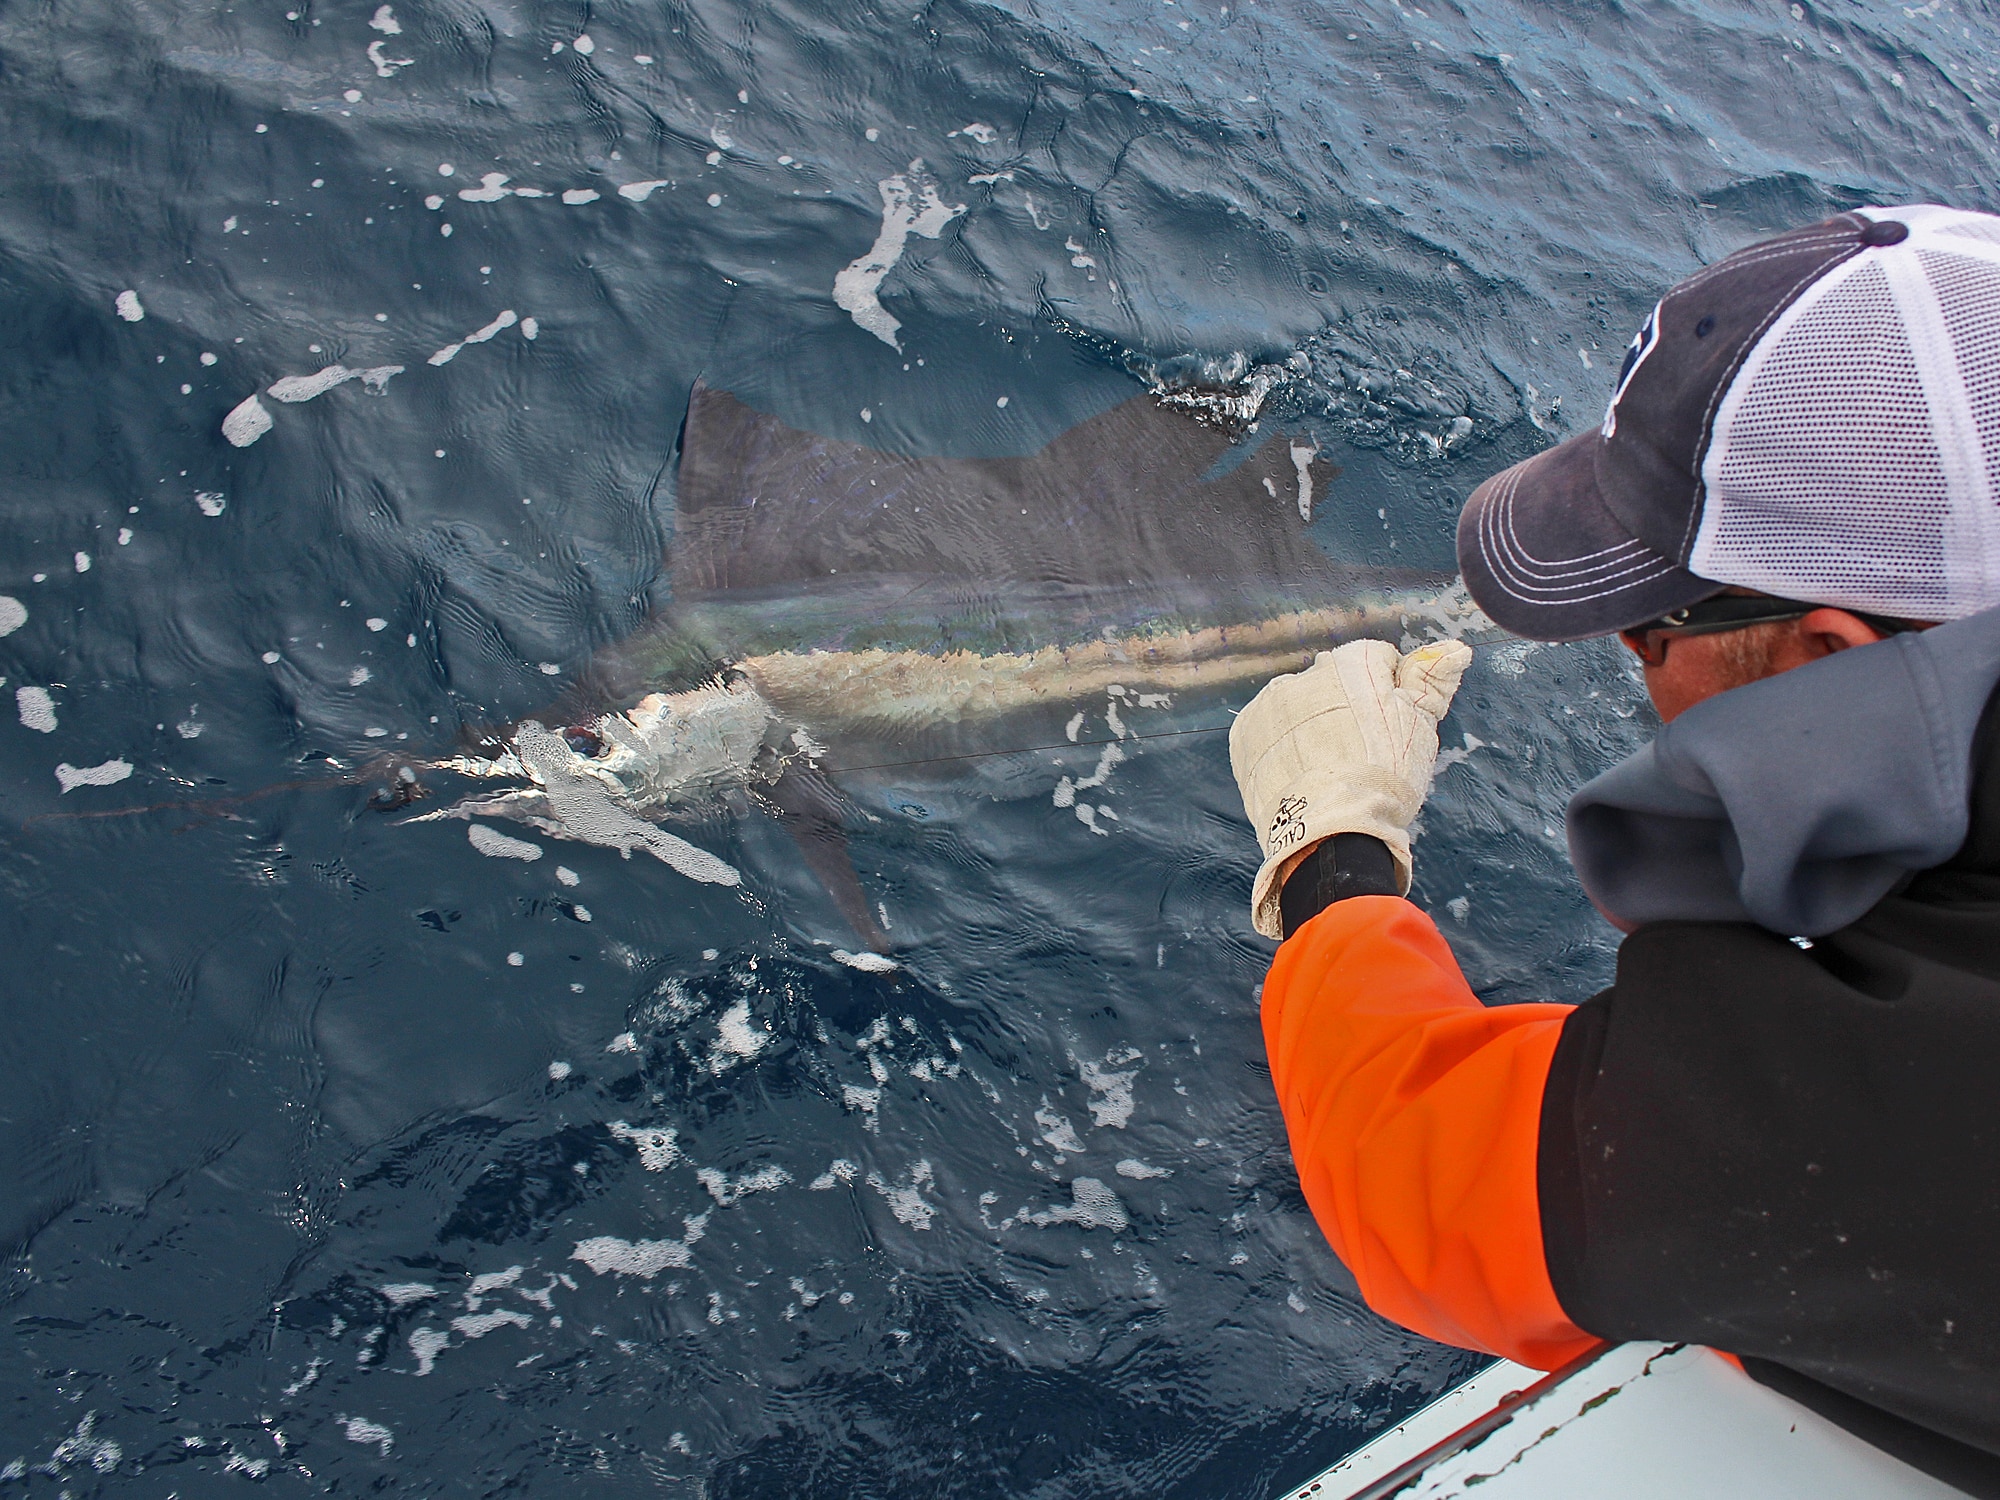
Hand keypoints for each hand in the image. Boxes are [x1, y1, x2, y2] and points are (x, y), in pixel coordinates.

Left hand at [1229, 638, 1471, 937]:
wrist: (1332, 831)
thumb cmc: (1384, 776)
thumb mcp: (1420, 725)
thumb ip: (1432, 679)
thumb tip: (1456, 646)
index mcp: (1352, 662)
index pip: (1378, 661)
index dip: (1391, 694)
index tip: (1390, 729)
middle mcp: (1306, 672)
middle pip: (1336, 682)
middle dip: (1349, 707)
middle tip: (1360, 753)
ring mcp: (1271, 703)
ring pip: (1301, 705)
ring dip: (1312, 724)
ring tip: (1329, 766)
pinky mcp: (1245, 733)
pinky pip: (1269, 730)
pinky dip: (1282, 745)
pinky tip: (1300, 772)